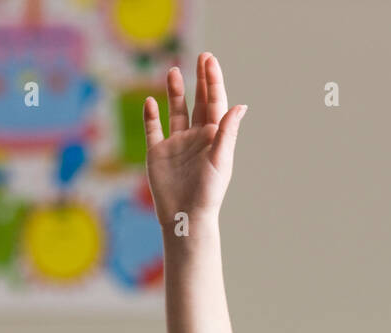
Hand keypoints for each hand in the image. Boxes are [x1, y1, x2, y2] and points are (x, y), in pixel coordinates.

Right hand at [143, 53, 246, 227]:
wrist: (185, 217)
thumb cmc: (208, 193)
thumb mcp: (220, 160)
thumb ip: (227, 132)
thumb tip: (240, 105)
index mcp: (213, 137)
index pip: (215, 102)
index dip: (213, 81)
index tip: (209, 61)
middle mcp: (195, 137)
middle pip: (198, 102)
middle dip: (200, 80)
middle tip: (202, 57)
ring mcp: (176, 144)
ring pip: (176, 111)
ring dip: (175, 92)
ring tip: (174, 72)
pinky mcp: (157, 153)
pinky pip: (153, 129)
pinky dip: (151, 115)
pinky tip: (150, 102)